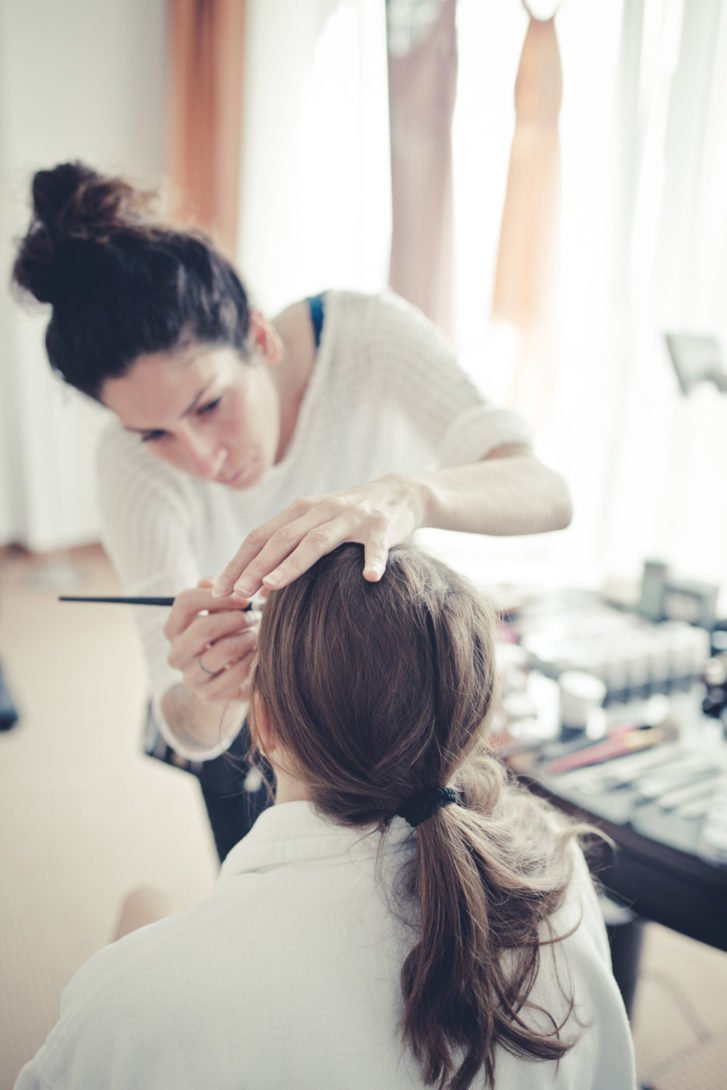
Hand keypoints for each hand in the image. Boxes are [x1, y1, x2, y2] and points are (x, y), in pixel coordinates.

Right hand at [164, 580, 260, 703]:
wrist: (229, 682)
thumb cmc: (226, 637)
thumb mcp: (219, 613)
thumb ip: (216, 595)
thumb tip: (211, 582)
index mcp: (174, 629)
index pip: (184, 602)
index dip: (216, 595)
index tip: (243, 596)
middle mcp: (176, 653)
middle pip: (203, 628)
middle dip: (235, 619)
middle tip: (255, 616)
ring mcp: (190, 677)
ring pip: (222, 651)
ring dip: (246, 639)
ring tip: (258, 635)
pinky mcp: (208, 695)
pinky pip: (235, 673)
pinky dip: (251, 660)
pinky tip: (258, 654)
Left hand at [212, 475, 423, 598]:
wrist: (399, 493)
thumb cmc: (348, 518)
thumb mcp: (313, 524)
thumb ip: (286, 545)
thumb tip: (251, 584)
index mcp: (299, 511)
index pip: (259, 537)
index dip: (237, 562)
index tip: (218, 590)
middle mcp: (320, 510)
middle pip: (281, 539)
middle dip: (255, 567)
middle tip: (237, 594)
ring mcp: (351, 517)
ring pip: (317, 541)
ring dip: (292, 564)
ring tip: (272, 586)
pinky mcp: (382, 526)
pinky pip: (376, 546)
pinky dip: (374, 560)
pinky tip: (370, 578)